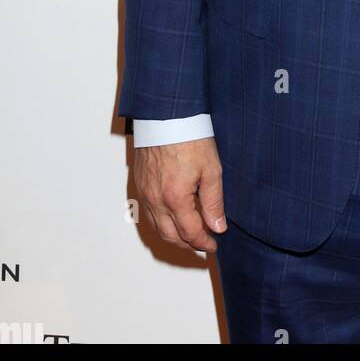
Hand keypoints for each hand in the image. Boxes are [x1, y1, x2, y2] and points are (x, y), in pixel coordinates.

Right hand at [133, 137, 225, 253]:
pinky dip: (160, 222)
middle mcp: (156, 200)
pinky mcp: (140, 184)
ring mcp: (145, 192)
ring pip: (157, 227)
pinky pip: (148, 213)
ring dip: (173, 236)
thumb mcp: (211, 169)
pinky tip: (171, 218)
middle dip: (188, 244)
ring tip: (189, 235)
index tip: (213, 244)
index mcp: (175, 199)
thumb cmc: (189, 137)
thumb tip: (217, 227)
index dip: (203, 243)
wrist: (166, 116)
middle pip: (170, 235)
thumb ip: (214, 202)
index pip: (190, 233)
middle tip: (203, 243)